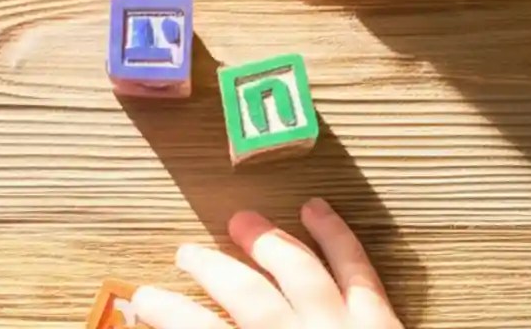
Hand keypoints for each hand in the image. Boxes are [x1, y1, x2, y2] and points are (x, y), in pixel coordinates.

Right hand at [132, 199, 401, 327]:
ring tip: (243, 222)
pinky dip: (337, 237)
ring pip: (299, 272)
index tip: (146, 298)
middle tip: (187, 253)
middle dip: (211, 269)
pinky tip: (318, 212)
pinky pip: (358, 271)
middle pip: (247, 294)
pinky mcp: (384, 326)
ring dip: (268, 242)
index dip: (169, 312)